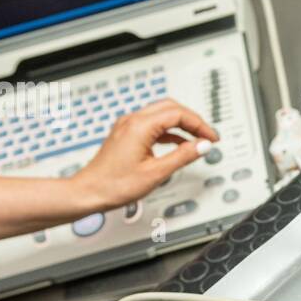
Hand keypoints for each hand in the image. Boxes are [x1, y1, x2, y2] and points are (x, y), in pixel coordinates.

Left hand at [69, 99, 219, 210]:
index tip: (211, 138)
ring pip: (162, 114)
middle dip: (192, 120)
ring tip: (197, 140)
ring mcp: (128, 126)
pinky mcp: (126, 134)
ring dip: (181, 124)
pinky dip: (169, 131)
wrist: (89, 192)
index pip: (178, 114)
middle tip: (207, 136)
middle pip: (171, 108)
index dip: (199, 125)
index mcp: (140, 126)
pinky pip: (153, 124)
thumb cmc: (114, 185)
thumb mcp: (156, 173)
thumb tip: (202, 146)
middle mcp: (132, 121)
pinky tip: (179, 144)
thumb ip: (183, 156)